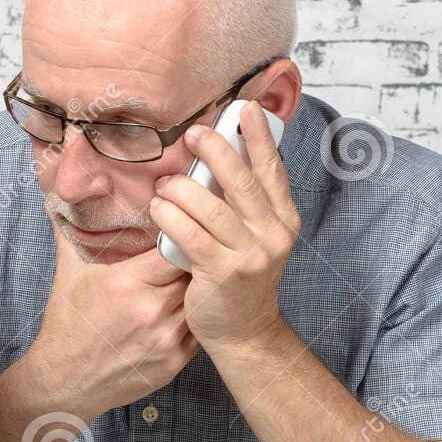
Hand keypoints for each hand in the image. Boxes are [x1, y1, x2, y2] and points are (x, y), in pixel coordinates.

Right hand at [23, 223, 198, 418]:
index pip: (174, 249)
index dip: (180, 239)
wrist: (65, 382)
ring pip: (199, 303)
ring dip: (197, 292)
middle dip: (192, 263)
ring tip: (196, 283)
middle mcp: (151, 311)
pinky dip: (195, 320)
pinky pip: (198, 332)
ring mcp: (166, 339)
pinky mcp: (174, 363)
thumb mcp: (68, 277)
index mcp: (127, 284)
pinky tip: (188, 312)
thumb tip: (58, 199)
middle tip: (193, 254)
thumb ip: (70, 235)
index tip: (179, 234)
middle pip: (192, 274)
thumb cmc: (67, 328)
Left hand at [148, 101, 300, 353]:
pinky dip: (170, 216)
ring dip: (181, 188)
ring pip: (210, 207)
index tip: (245, 109)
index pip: (272, 171)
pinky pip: (190, 233)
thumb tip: (217, 159)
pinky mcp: (222, 272)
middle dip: (216, 151)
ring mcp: (249, 255)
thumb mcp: (255, 239)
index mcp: (283, 220)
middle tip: (193, 133)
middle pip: (242, 182)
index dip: (259, 138)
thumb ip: (244, 205)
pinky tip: (158, 208)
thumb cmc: (242, 278)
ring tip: (164, 183)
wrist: (244, 332)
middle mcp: (272, 235)